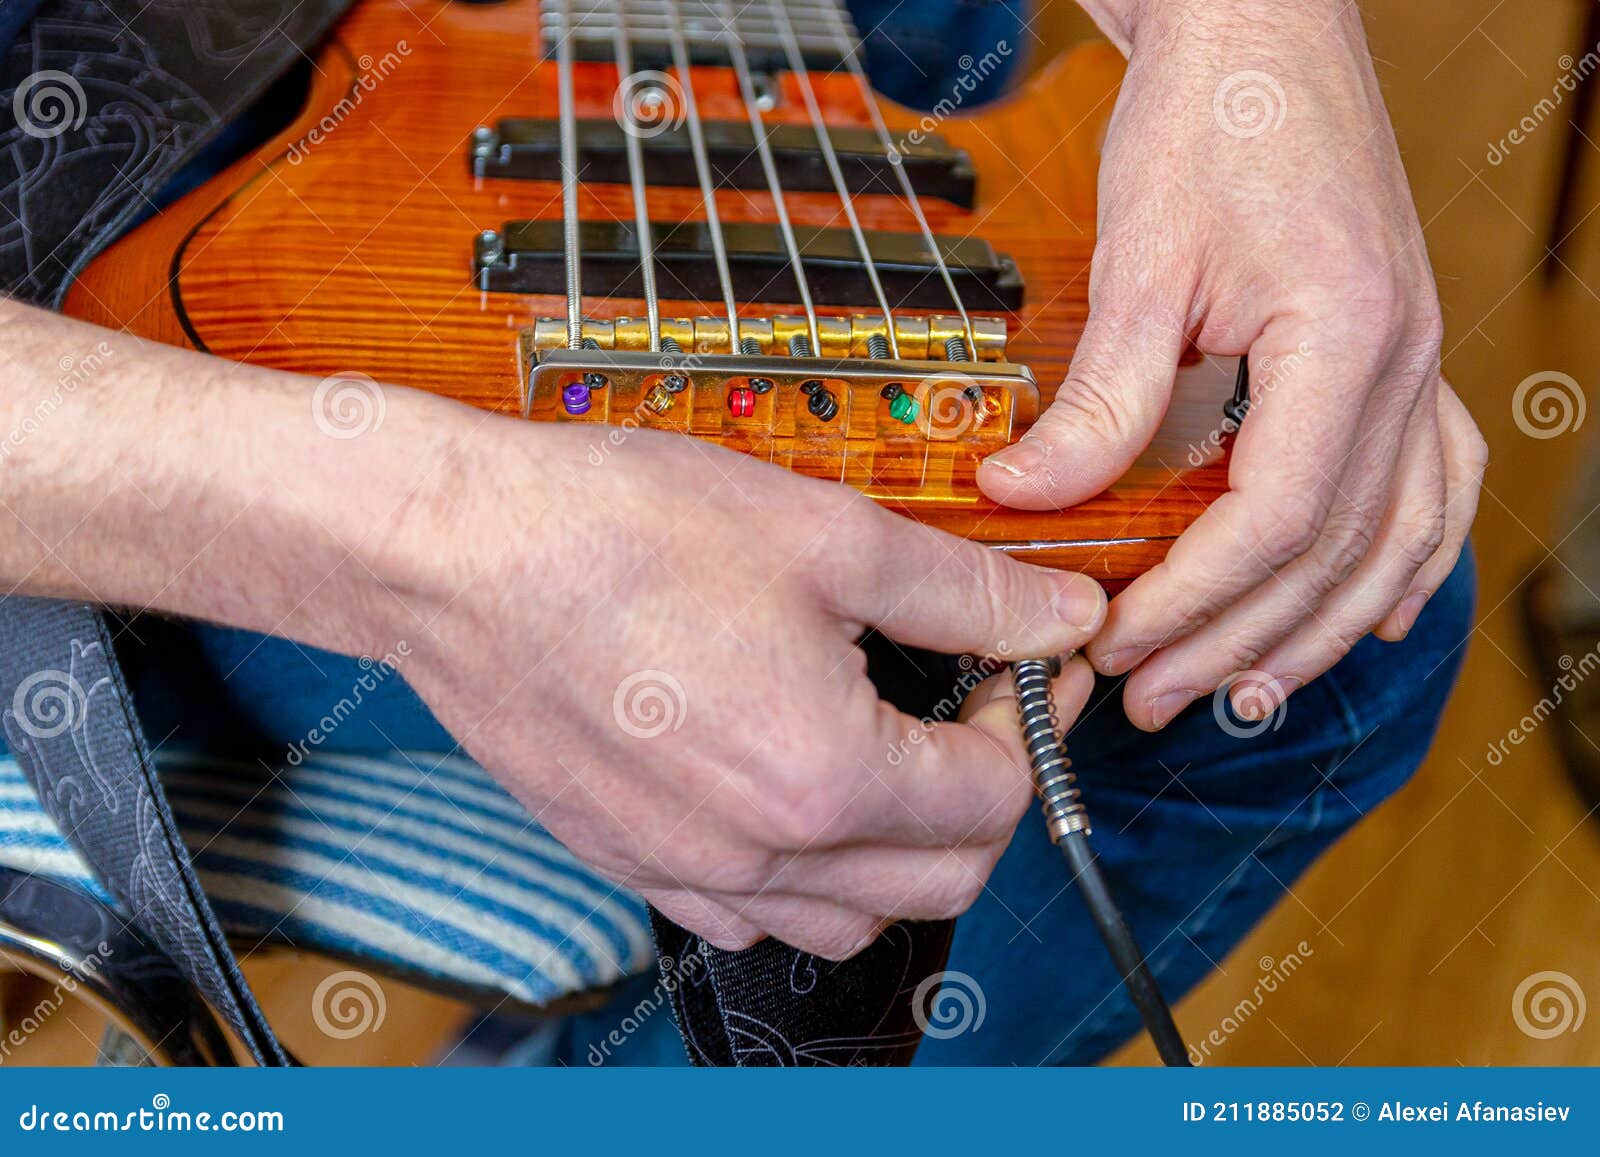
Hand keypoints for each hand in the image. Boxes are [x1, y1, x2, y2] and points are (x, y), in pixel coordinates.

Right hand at [0, 301, 1101, 960]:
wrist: (453, 554)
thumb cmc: (618, 530)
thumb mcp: (826, 535)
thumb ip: (966, 592)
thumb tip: (1061, 615)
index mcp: (825, 779)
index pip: (995, 800)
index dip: (1031, 723)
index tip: (1016, 663)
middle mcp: (758, 856)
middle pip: (942, 882)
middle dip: (984, 797)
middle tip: (972, 706)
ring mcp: (684, 872)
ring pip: (849, 918)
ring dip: (900, 851)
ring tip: (885, 752)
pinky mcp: (627, 860)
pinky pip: (749, 912)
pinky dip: (801, 872)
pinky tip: (785, 784)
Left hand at [979, 0, 1485, 728]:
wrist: (1265, 33)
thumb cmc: (1213, 117)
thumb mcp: (1144, 258)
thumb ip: (1097, 396)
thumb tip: (1024, 499)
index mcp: (1347, 339)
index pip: (1275, 517)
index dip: (1191, 599)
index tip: (1115, 643)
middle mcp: (1402, 364)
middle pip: (1331, 551)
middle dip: (1234, 640)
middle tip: (1149, 697)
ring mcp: (1413, 365)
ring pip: (1391, 540)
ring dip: (1313, 630)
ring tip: (1235, 693)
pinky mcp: (1397, 360)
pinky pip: (1427, 488)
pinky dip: (1400, 565)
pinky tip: (1370, 619)